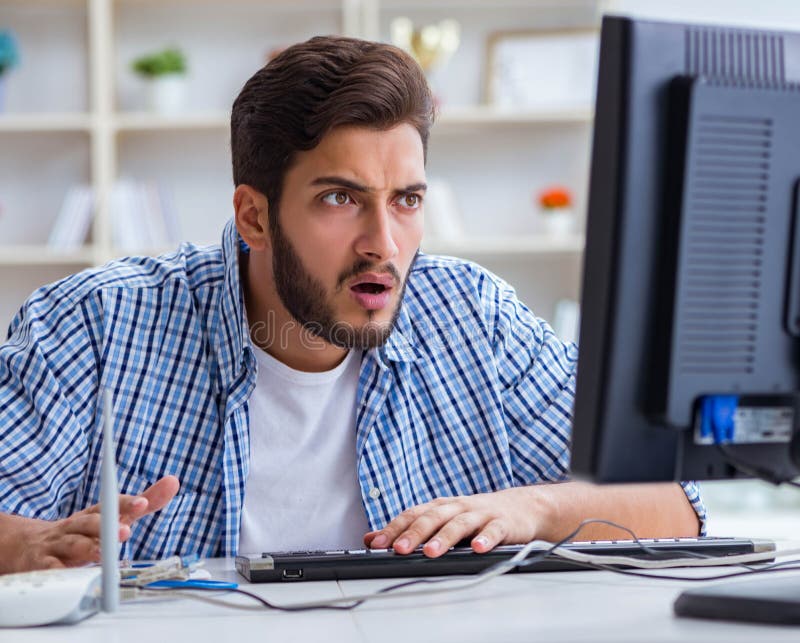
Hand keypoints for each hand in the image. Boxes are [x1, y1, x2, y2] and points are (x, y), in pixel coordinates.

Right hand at [0, 475, 179, 572]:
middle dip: (107, 526)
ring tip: (104, 554)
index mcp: (94, 514)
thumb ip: (144, 503)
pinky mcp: (41, 564)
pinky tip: (68, 574)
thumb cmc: (82, 531)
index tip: (142, 503)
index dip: (126, 504)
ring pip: (73, 544)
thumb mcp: (113, 516)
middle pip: (90, 523)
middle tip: (125, 532)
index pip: (111, 505)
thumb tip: (173, 482)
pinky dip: (58, 571)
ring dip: (89, 548)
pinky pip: (49, 568)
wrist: (28, 544)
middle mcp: (75, 526)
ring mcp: (58, 544)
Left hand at [363, 487, 552, 557]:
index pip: (413, 514)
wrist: (522, 507)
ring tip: (432, 552)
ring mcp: (480, 513)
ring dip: (445, 538)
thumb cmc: (477, 516)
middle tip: (400, 549)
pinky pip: (494, 530)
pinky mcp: (503, 523)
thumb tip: (371, 538)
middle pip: (433, 517)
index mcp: (441, 507)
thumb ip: (408, 528)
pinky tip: (477, 548)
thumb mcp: (442, 518)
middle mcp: (458, 507)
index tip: (377, 543)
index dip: (394, 528)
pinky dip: (485, 539)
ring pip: (460, 523)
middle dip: (415, 533)